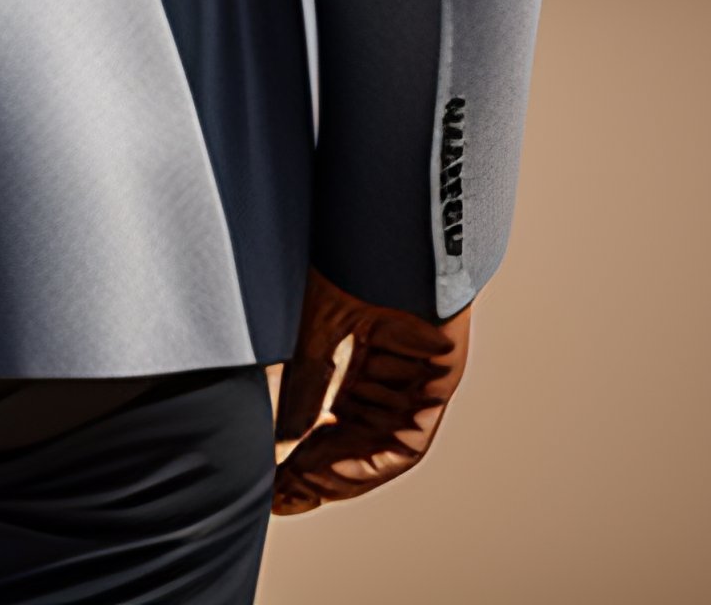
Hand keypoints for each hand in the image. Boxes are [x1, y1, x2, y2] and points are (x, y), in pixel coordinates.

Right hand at [273, 268, 470, 514]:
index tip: (269, 483)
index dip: (301, 457)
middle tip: (279, 498)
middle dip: (316, 476)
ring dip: (339, 476)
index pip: (332, 422)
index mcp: (360, 355)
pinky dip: (371, 462)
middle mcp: (390, 372)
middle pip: (354, 442)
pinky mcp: (440, 379)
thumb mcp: (313, 326)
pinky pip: (408, 441)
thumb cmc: (352, 249)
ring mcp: (417, 377)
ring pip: (379, 449)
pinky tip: (331, 470)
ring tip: (298, 487)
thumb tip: (280, 443)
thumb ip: (301, 384)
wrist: (392, 212)